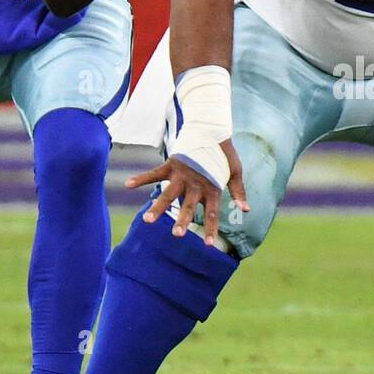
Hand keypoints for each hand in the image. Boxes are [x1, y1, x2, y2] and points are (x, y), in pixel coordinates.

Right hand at [126, 139, 247, 248]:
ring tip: (147, 220)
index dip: (210, 228)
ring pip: (168, 194)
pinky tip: (128, 185)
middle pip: (188, 206)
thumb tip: (246, 210)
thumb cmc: (224, 154)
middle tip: (177, 235)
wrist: (212, 129)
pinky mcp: (172, 164)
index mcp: (212, 188)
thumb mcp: (235, 171)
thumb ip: (238, 191)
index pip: (212, 213)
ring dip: (158, 207)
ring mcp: (182, 174)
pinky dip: (141, 178)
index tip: (207, 244)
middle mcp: (196, 183)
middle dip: (183, 220)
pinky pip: (154, 173)